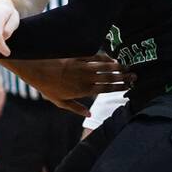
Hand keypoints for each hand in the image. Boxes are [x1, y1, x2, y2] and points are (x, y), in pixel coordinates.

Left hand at [17, 54, 134, 115]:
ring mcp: (83, 66)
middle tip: (134, 75)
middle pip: (110, 78)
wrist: (36, 68)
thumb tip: (89, 115)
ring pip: (105, 66)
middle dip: (124, 77)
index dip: (120, 87)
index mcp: (84, 90)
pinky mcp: (78, 56)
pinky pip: (95, 56)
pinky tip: (111, 59)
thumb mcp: (60, 102)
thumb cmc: (47, 87)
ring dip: (118, 67)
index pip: (107, 89)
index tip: (130, 86)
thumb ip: (76, 109)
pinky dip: (105, 58)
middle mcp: (86, 78)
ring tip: (126, 67)